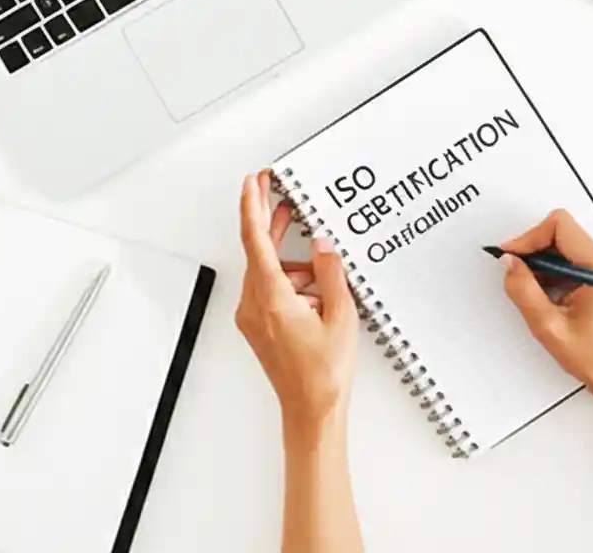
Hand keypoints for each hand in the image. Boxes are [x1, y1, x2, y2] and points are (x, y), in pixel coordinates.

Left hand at [236, 171, 358, 437]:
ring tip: (324, 272)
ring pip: (269, 272)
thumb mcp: (339, 316)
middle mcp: (254, 304)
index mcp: (271, 297)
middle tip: (280, 194)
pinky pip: (272, 290)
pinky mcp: (260, 326)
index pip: (255, 239)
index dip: (253, 205)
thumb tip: (324, 244)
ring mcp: (254, 317)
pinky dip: (292, 283)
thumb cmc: (324, 374)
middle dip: (271, 222)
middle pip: (258, 251)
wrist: (311, 411)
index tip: (253, 182)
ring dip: (293, 263)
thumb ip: (330, 273)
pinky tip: (318, 294)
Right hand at [499, 209, 592, 401]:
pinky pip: (577, 257)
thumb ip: (524, 290)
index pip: (560, 226)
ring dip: (547, 265)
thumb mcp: (549, 326)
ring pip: (568, 245)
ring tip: (541, 295)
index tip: (512, 254)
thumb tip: (510, 264)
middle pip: (563, 233)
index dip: (529, 237)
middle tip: (520, 275)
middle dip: (536, 253)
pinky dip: (558, 272)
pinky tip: (554, 296)